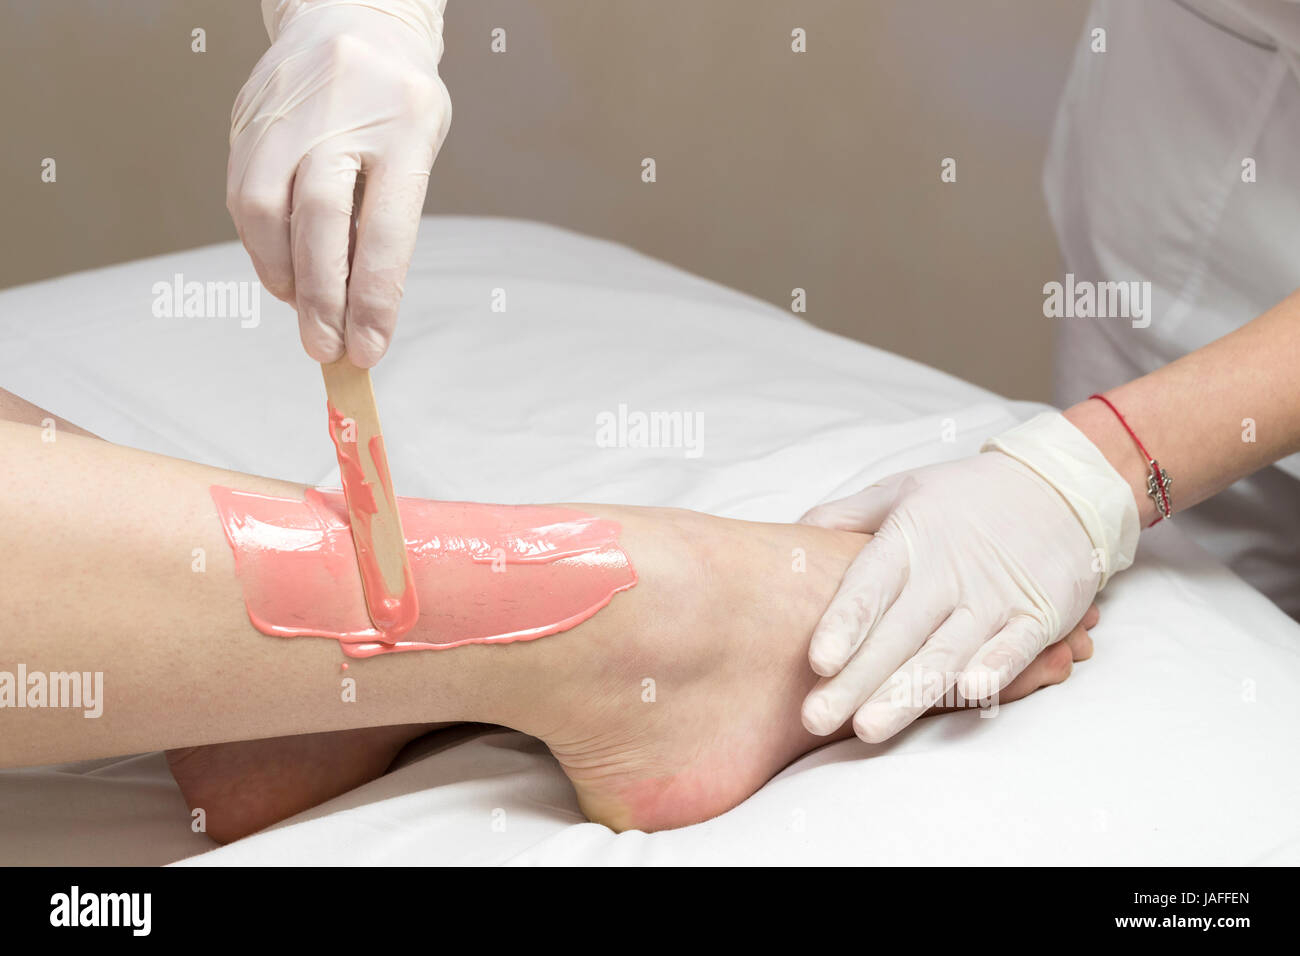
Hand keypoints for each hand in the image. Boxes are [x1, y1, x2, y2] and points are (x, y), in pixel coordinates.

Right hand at [228, 0, 450, 366]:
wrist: (350, 16)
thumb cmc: (395, 101)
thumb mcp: (417, 149)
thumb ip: (387, 220)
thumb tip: (353, 307)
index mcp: (405, 124)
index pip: (388, 225)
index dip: (374, 296)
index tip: (368, 347)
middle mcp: (341, 113)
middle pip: (320, 217)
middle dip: (321, 296)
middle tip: (326, 348)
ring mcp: (286, 111)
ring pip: (264, 207)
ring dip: (282, 274)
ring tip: (303, 310)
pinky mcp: (246, 118)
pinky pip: (241, 194)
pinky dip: (260, 245)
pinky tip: (281, 270)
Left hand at [799, 412, 1138, 741]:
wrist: (1062, 486)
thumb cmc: (967, 497)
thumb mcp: (901, 491)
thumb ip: (846, 517)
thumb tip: (792, 534)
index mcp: (909, 541)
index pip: (869, 587)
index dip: (843, 625)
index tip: (817, 662)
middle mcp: (948, 572)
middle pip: (896, 634)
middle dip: (856, 680)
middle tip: (816, 718)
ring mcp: (994, 596)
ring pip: (945, 651)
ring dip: (908, 692)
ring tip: (869, 728)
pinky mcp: (1038, 615)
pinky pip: (1014, 647)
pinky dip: (997, 668)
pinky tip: (971, 691)